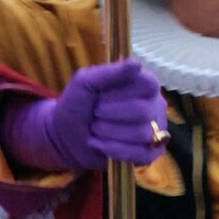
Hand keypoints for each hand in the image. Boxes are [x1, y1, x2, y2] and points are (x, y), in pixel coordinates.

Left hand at [0, 59, 169, 172]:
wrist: (64, 135)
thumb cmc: (77, 105)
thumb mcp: (84, 83)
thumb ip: (108, 73)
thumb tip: (136, 64)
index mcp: (142, 85)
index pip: (149, 84)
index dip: (121, 92)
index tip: (101, 95)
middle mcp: (154, 107)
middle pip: (144, 111)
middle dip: (109, 114)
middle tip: (95, 113)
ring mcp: (154, 131)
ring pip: (143, 134)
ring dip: (108, 133)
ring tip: (95, 129)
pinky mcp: (148, 154)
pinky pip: (142, 154)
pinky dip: (114, 149)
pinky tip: (98, 144)